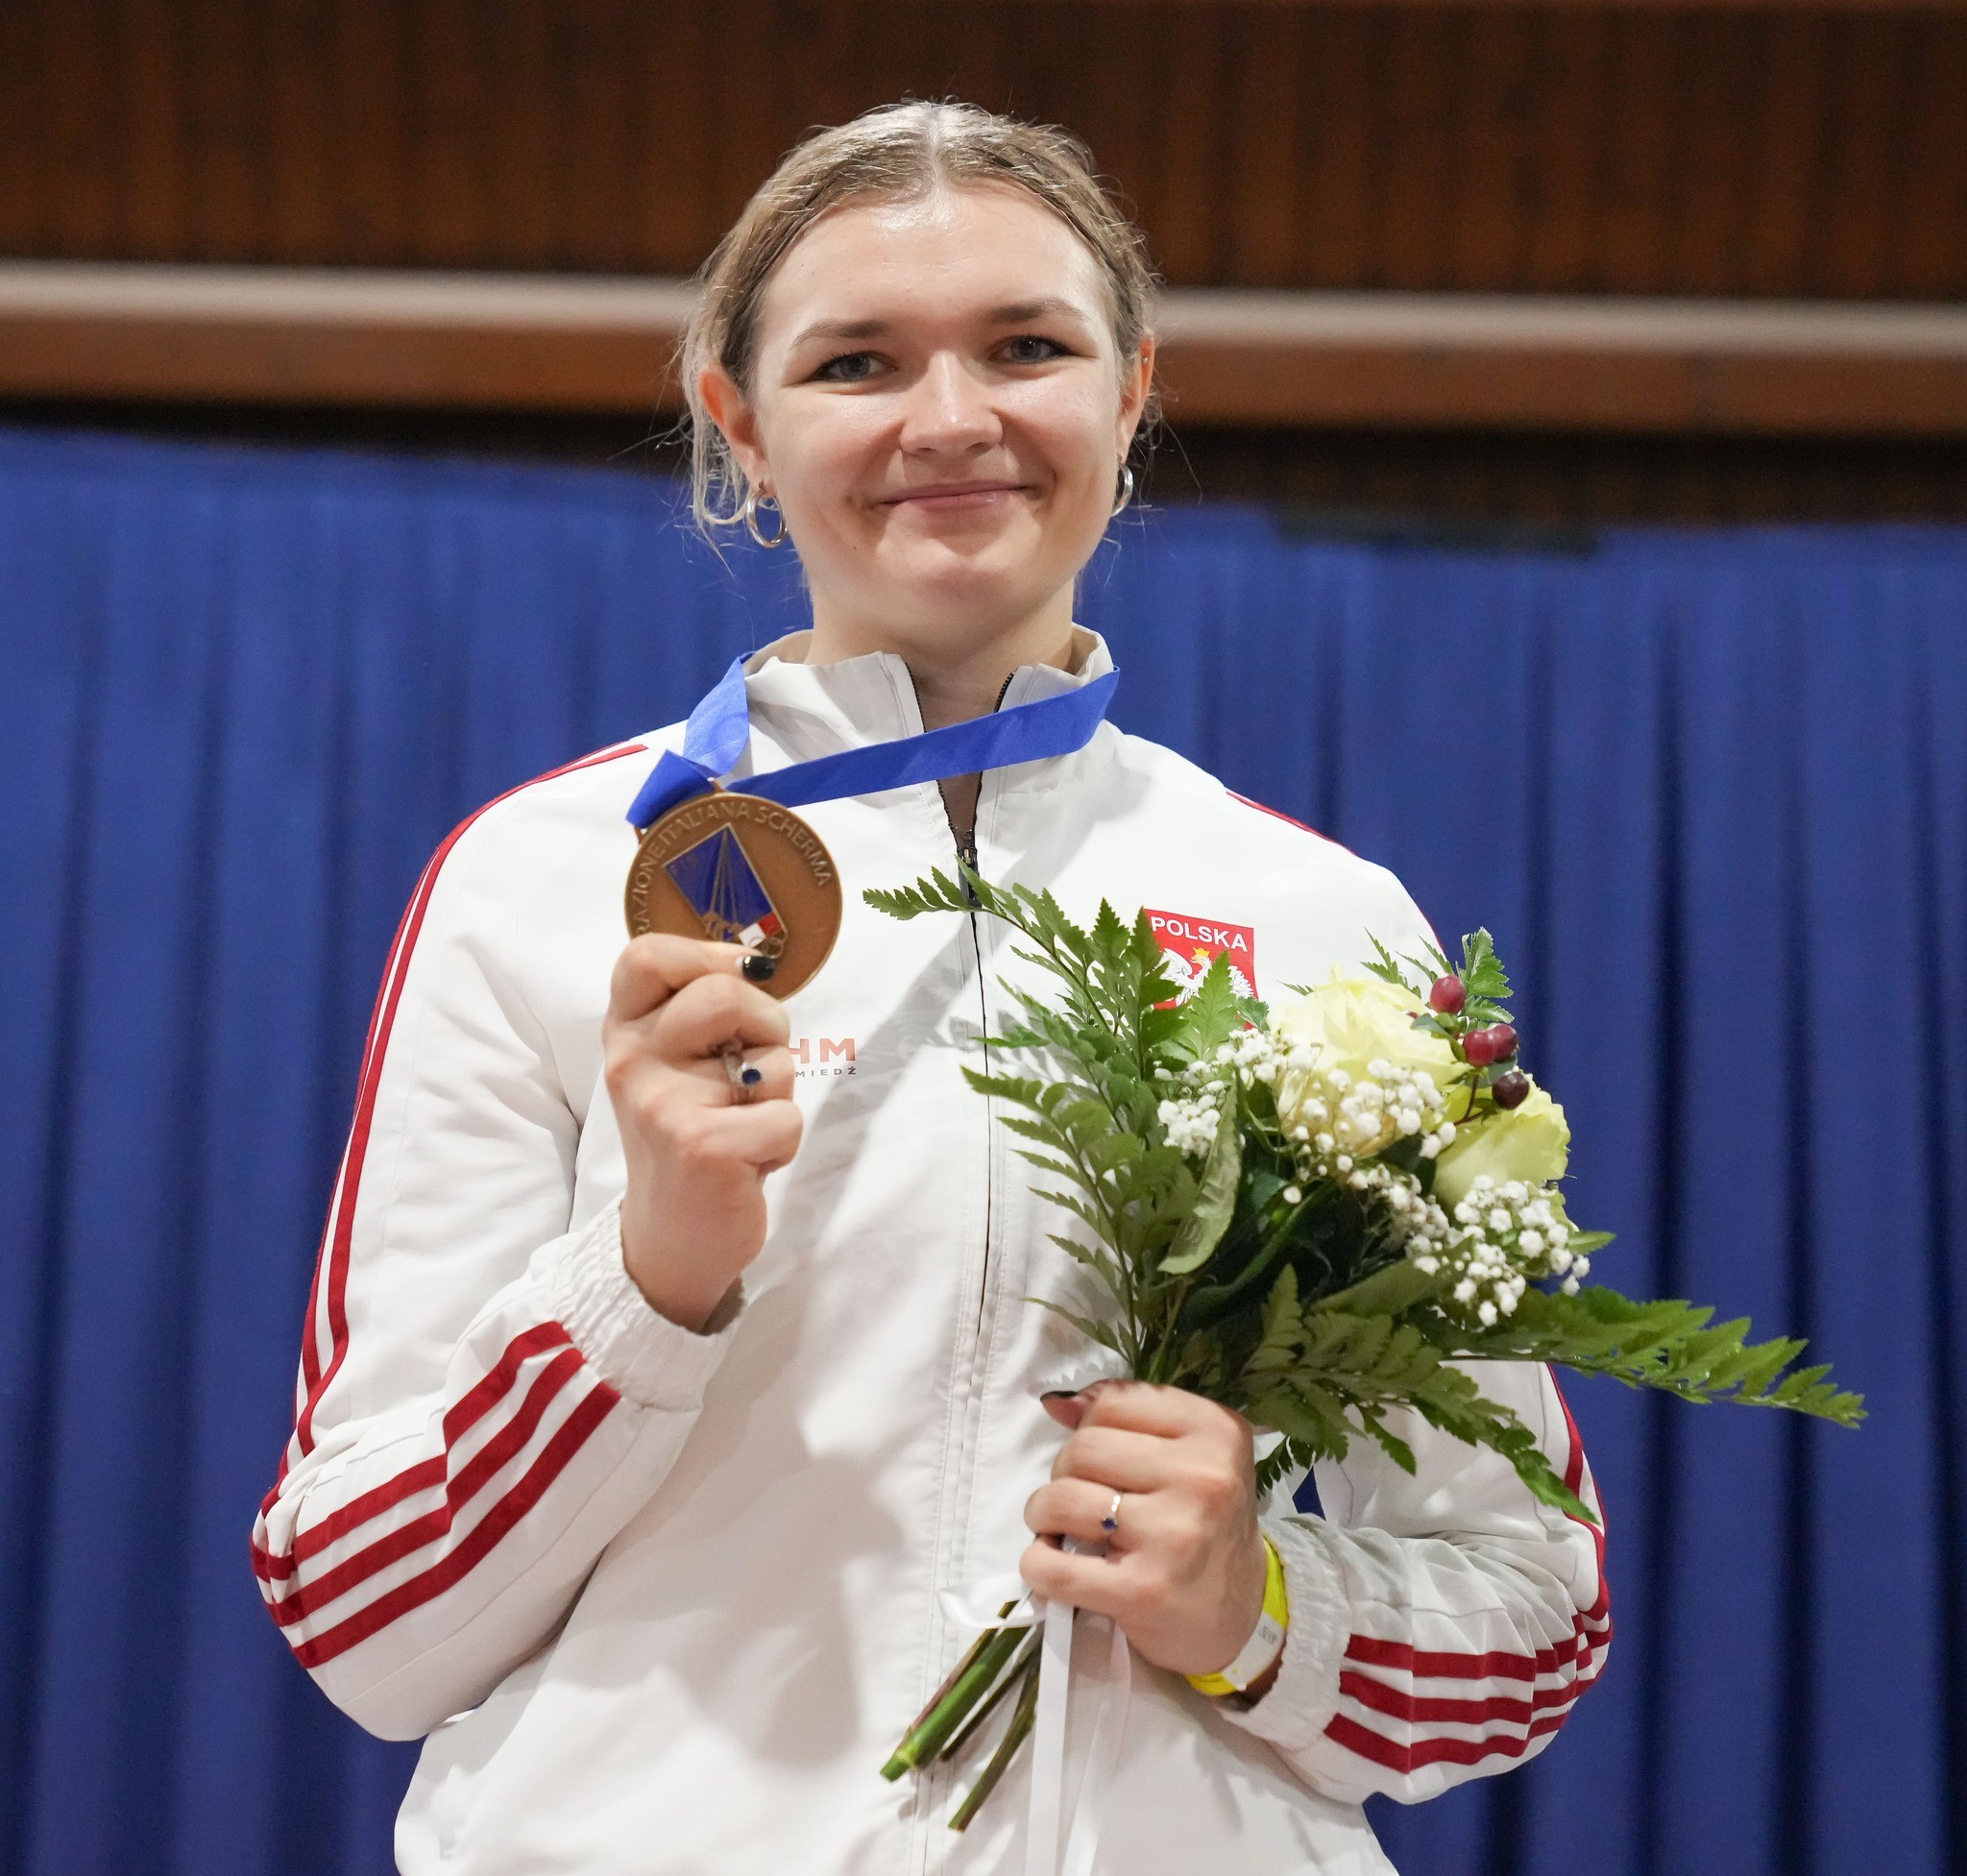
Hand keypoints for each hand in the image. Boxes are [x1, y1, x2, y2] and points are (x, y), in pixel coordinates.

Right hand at [603, 936, 800, 1331]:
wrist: (671, 1238)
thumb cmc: (688, 1134)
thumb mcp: (671, 1063)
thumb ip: (697, 1009)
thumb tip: (755, 961)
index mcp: (624, 1032)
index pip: (648, 956)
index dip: (707, 957)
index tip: (734, 982)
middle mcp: (632, 1063)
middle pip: (726, 992)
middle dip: (768, 1026)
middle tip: (750, 1072)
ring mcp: (664, 1106)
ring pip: (770, 1057)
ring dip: (777, 1090)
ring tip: (741, 1123)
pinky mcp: (704, 1148)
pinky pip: (787, 1116)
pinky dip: (783, 1141)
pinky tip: (749, 1162)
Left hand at [1019, 1382, 1268, 1680]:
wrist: (1236, 1618)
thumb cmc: (1203, 1525)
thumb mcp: (1188, 1456)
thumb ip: (1127, 1419)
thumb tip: (1057, 1404)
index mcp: (1215, 1432)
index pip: (1114, 1402)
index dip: (1091, 1426)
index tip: (1102, 1459)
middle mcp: (1202, 1477)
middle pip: (1084, 1448)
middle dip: (1065, 1471)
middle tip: (1081, 1498)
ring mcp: (1174, 1534)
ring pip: (1062, 1498)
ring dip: (1044, 1513)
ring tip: (1061, 1528)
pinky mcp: (1144, 1590)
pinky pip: (1054, 1567)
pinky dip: (1036, 1564)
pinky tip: (1051, 1564)